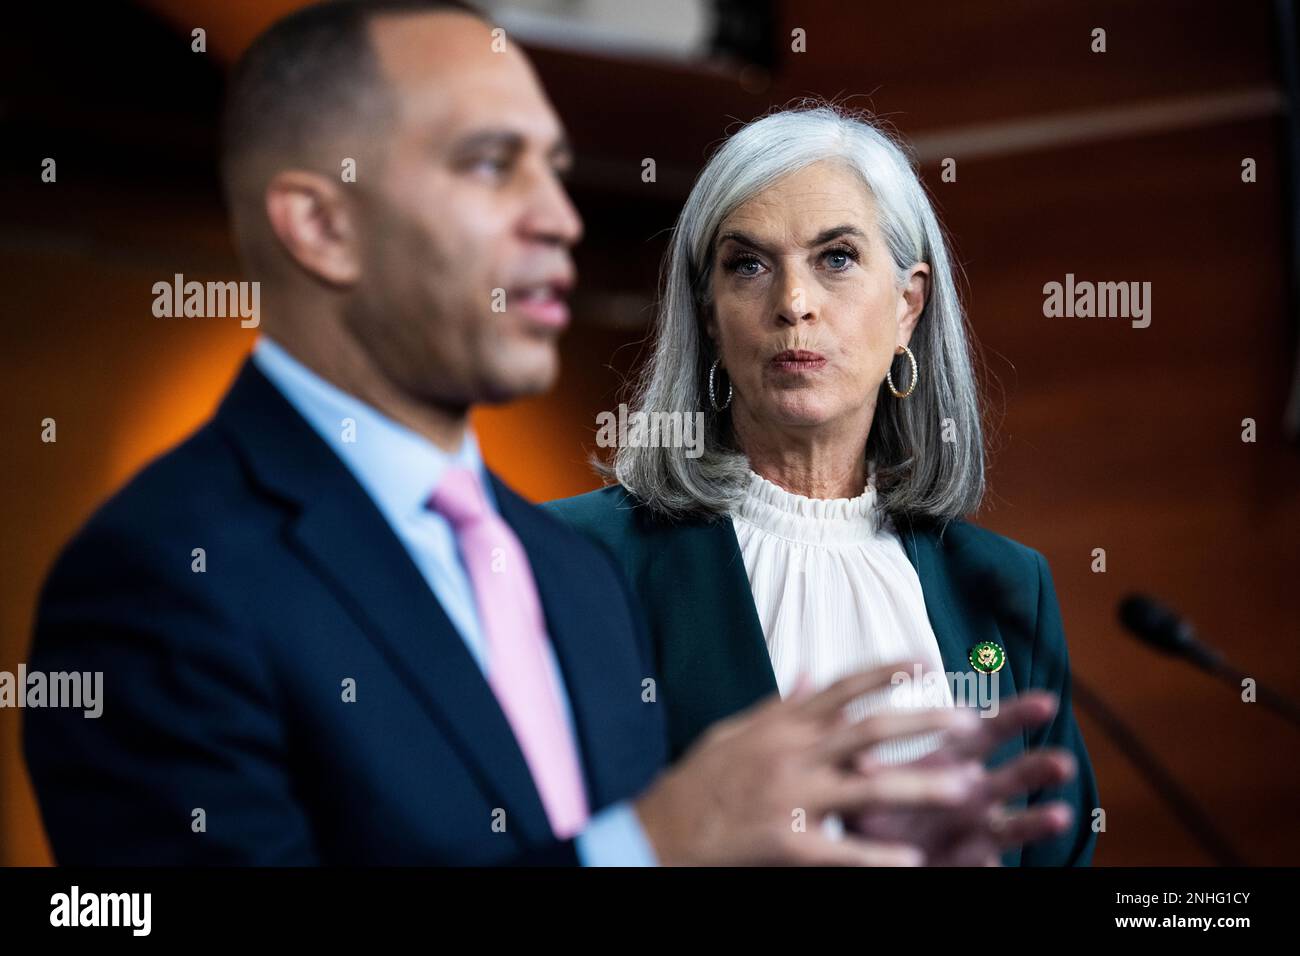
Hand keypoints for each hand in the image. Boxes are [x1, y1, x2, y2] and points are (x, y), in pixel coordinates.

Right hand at [633, 662, 988, 865]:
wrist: (659, 832)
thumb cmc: (698, 783)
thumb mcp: (733, 732)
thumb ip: (778, 706)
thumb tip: (807, 673)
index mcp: (779, 726)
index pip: (840, 689)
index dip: (884, 671)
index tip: (924, 660)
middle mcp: (789, 755)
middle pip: (868, 731)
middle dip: (921, 723)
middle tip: (968, 721)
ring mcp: (790, 799)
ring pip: (867, 789)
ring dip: (920, 786)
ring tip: (964, 787)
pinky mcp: (787, 844)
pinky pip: (842, 852)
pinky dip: (879, 858)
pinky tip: (914, 861)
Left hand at [849, 691, 1077, 864]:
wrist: (865, 850)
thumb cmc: (869, 804)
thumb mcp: (864, 773)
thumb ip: (864, 753)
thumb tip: (850, 733)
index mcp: (949, 764)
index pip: (985, 733)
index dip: (1014, 718)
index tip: (1047, 702)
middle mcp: (970, 796)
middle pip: (1012, 778)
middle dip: (1038, 768)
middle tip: (1066, 762)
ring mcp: (971, 833)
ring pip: (1010, 826)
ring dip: (1034, 822)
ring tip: (1059, 816)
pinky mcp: (963, 862)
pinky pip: (981, 866)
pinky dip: (987, 866)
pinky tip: (995, 863)